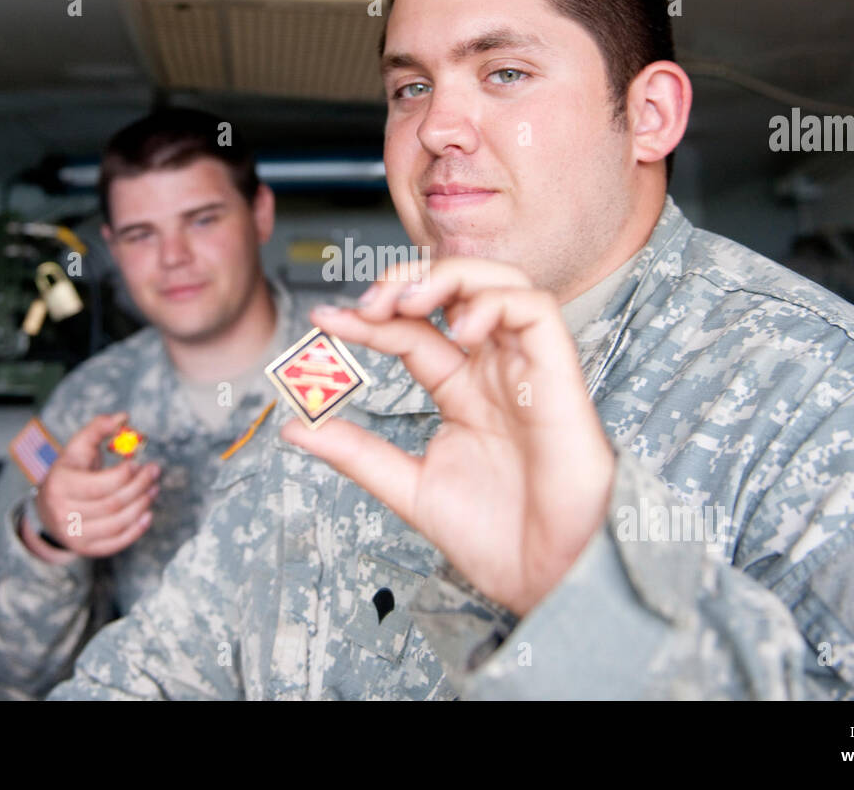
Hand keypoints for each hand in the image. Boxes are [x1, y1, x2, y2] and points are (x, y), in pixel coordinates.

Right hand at [28, 411, 159, 558]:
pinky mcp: (85, 549)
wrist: (46, 510)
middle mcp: (63, 513)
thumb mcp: (76, 448)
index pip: (100, 485)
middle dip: (140, 487)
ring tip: (154, 489)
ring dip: (142, 505)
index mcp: (60, 485)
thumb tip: (124, 416)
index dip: (125, 474)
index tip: (139, 462)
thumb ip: (98, 428)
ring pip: (117, 524)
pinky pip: (115, 544)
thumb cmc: (68, 473)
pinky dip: (136, 530)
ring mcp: (74, 535)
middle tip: (155, 472)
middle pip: (112, 504)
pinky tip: (148, 514)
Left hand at [281, 259, 615, 615]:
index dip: (368, 320)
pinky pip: (537, 309)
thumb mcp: (407, 486)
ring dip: (449, 278)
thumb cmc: (495, 536)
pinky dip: (495, 303)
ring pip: (498, 283)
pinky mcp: (559, 373)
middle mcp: (493, 370)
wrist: (547, 575)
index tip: (323, 319)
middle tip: (368, 303)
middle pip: (455, 292)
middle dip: (407, 281)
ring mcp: (526, 367)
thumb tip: (295, 426)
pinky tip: (460, 329)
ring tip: (408, 302)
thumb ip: (356, 452)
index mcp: (461, 391)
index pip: (409, 333)